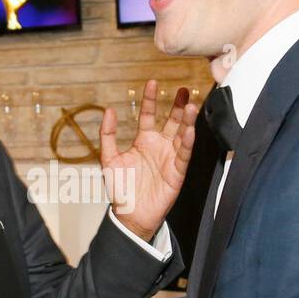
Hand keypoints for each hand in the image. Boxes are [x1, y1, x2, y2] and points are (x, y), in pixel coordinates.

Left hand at [99, 79, 196, 241]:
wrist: (130, 215)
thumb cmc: (121, 189)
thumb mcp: (109, 159)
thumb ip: (108, 135)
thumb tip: (109, 110)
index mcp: (143, 141)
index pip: (148, 115)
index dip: (150, 100)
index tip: (152, 82)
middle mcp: (159, 146)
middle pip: (171, 121)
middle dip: (177, 106)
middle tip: (183, 90)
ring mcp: (169, 158)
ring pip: (181, 135)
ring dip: (187, 121)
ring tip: (191, 105)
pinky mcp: (176, 172)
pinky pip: (183, 155)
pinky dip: (187, 143)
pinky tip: (190, 131)